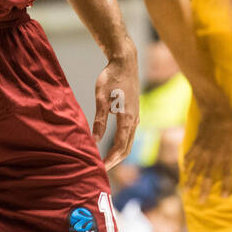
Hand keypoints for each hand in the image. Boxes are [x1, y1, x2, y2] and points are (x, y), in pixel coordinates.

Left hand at [93, 43, 139, 169]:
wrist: (125, 61)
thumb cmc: (112, 78)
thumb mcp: (102, 99)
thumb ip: (100, 121)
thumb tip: (95, 140)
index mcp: (127, 119)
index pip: (120, 147)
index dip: (110, 160)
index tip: (100, 168)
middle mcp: (135, 120)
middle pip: (127, 148)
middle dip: (115, 160)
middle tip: (101, 169)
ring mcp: (136, 116)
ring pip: (129, 141)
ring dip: (119, 153)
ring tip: (106, 160)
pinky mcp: (134, 111)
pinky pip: (130, 134)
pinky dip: (122, 143)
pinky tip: (112, 144)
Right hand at [184, 104, 231, 201]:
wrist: (217, 112)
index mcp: (227, 156)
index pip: (226, 175)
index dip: (225, 186)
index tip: (223, 197)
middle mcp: (213, 156)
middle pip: (207, 176)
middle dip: (203, 190)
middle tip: (200, 202)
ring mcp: (203, 151)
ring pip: (195, 169)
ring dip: (191, 181)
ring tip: (186, 191)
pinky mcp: (196, 145)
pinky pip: (189, 156)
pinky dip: (185, 164)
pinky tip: (183, 172)